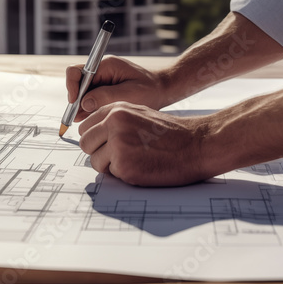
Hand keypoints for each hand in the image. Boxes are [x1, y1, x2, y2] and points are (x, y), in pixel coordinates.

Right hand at [65, 56, 168, 121]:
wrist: (162, 89)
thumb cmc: (150, 90)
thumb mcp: (129, 95)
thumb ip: (105, 97)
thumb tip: (83, 103)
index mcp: (106, 65)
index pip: (76, 71)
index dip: (71, 87)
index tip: (74, 103)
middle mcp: (100, 70)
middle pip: (76, 83)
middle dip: (76, 101)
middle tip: (80, 118)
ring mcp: (101, 79)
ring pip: (82, 93)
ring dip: (83, 107)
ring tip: (92, 120)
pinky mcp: (104, 89)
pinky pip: (90, 98)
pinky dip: (90, 109)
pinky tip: (97, 118)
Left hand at [77, 102, 217, 186]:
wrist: (196, 144)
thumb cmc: (171, 132)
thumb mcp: (140, 114)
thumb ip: (115, 120)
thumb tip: (93, 133)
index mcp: (116, 109)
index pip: (86, 126)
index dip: (94, 138)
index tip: (103, 144)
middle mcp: (114, 124)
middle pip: (86, 143)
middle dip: (98, 152)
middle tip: (118, 156)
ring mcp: (118, 145)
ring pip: (95, 161)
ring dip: (110, 165)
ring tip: (133, 160)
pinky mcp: (124, 166)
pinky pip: (111, 174)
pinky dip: (123, 174)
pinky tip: (142, 166)